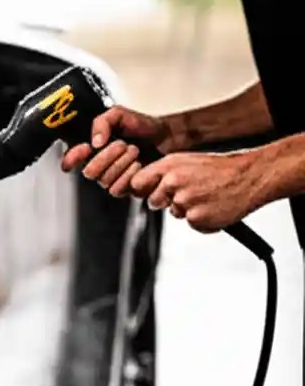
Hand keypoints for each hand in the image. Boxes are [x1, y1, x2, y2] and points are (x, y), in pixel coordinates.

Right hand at [60, 106, 189, 196]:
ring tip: (135, 151)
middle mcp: (99, 165)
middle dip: (107, 157)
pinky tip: (140, 165)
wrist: (169, 137)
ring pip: (104, 181)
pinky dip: (131, 175)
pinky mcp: (126, 189)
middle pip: (89, 172)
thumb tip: (94, 142)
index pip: (69, 160)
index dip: (72, 157)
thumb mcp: (119, 114)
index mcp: (91, 148)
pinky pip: (118, 189)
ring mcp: (112, 178)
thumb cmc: (144, 126)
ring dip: (122, 164)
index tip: (86, 147)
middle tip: (122, 144)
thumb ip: (101, 122)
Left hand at [127, 151, 265, 232]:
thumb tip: (140, 187)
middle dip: (167, 201)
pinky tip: (213, 206)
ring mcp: (185, 201)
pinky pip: (191, 224)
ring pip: (174, 213)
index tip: (151, 191)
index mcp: (169, 166)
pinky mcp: (197, 218)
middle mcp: (174, 182)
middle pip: (153, 202)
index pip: (136, 183)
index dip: (143, 190)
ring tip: (206, 197)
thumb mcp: (185, 161)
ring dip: (187, 210)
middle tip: (191, 192)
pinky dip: (202, 220)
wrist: (249, 177)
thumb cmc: (219, 170)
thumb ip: (161, 173)